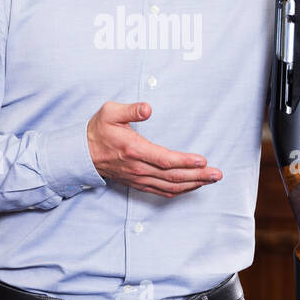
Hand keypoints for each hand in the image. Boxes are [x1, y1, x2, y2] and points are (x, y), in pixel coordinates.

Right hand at [86, 101, 221, 198]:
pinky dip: (180, 191)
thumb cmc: (98, 130)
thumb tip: (148, 108)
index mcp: (134, 149)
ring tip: (211, 180)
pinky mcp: (139, 183)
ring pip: (170, 186)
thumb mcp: (110, 112)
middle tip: (217, 174)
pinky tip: (193, 187)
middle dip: (198, 176)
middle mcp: (138, 168)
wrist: (82, 154)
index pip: (164, 159)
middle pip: (173, 176)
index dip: (185, 161)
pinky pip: (162, 191)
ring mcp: (139, 178)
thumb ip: (130, 109)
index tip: (202, 160)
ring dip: (193, 184)